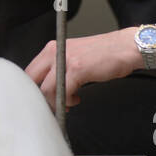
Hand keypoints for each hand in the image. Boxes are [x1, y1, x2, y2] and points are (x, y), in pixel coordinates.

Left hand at [26, 27, 141, 111]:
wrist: (126, 47)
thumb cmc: (104, 55)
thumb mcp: (74, 58)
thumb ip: (59, 70)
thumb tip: (47, 90)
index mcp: (52, 48)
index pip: (29, 72)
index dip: (33, 90)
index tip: (41, 101)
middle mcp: (55, 51)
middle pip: (31, 81)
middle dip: (39, 98)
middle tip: (50, 107)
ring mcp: (64, 60)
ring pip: (45, 89)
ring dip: (55, 103)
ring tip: (67, 104)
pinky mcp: (76, 69)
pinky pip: (62, 92)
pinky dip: (67, 102)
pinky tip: (76, 100)